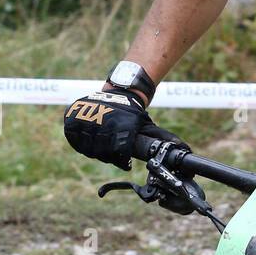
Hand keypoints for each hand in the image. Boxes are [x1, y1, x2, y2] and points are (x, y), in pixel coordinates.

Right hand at [63, 88, 187, 169]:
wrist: (119, 91)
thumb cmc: (134, 113)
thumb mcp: (147, 125)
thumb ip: (159, 139)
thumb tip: (182, 149)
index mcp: (120, 127)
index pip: (117, 153)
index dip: (120, 161)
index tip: (124, 163)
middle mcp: (103, 122)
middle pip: (101, 152)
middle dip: (108, 157)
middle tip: (113, 155)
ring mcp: (86, 119)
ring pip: (87, 146)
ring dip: (95, 151)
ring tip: (103, 148)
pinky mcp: (74, 116)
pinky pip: (74, 138)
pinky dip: (81, 142)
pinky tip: (90, 142)